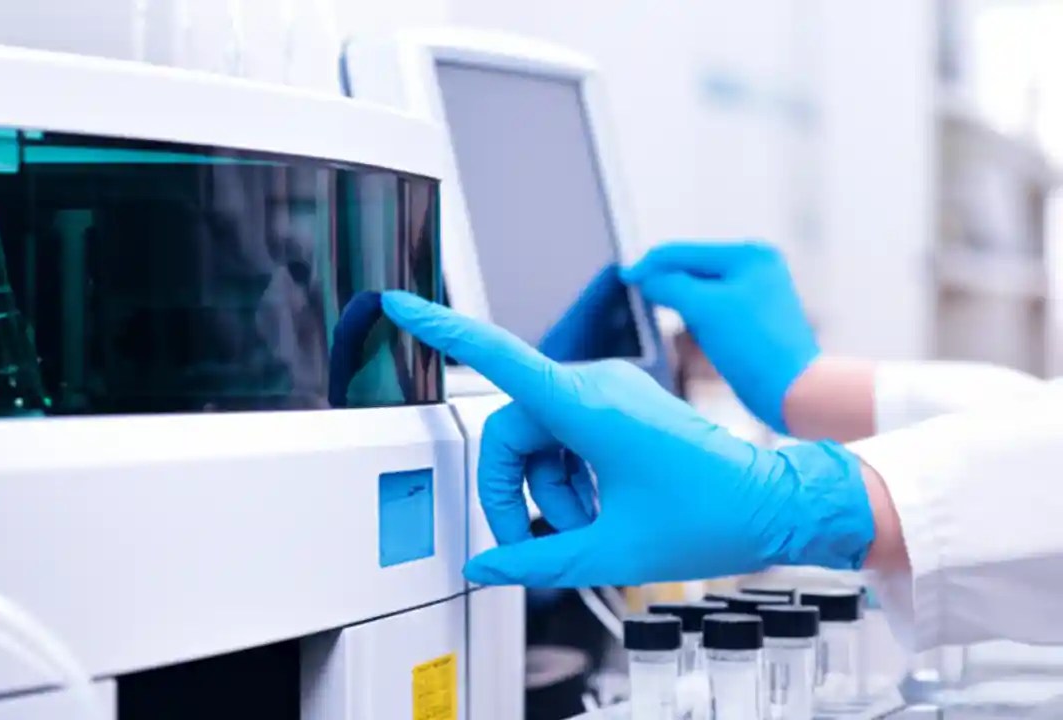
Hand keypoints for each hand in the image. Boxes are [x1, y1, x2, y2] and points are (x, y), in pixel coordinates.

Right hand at [381, 291, 873, 586]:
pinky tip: (596, 508)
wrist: (775, 504)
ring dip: (547, 489)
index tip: (402, 305)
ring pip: (537, 437)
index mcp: (588, 407)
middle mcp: (594, 385)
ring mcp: (609, 391)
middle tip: (534, 537)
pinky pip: (564, 434)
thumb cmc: (713, 516)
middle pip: (511, 429)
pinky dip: (567, 476)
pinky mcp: (619, 402)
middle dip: (513, 490)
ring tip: (587, 527)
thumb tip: (485, 564)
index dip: (442, 330)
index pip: (497, 357)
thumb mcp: (613, 552)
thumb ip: (537, 560)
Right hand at [622, 241, 817, 433]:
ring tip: (662, 317)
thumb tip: (646, 278)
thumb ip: (669, 285)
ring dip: (679, 302)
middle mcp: (756, 265)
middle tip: (637, 300)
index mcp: (748, 254)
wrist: (793, 390)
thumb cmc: (753, 346)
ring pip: (699, 289)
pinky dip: (694, 316)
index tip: (622, 280)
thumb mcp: (703, 308)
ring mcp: (757, 290)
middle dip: (665, 283)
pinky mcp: (754, 316)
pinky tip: (690, 332)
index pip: (683, 252)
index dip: (649, 265)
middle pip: (691, 268)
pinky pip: (711, 307)